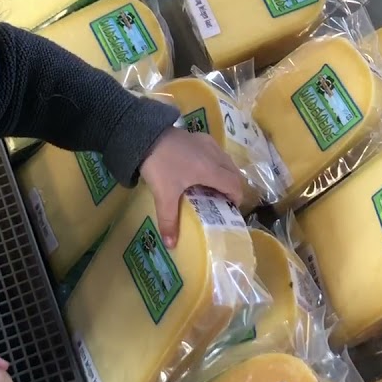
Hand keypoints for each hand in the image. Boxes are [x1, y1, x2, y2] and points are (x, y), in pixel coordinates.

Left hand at [139, 126, 245, 247]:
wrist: (145, 135)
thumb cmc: (159, 165)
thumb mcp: (164, 194)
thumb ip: (169, 220)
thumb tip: (171, 245)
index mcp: (211, 170)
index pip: (235, 186)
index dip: (236, 199)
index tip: (229, 210)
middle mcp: (215, 156)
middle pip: (234, 173)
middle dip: (232, 188)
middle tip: (220, 202)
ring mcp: (208, 143)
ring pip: (226, 162)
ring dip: (225, 175)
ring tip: (211, 188)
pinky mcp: (199, 136)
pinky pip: (216, 153)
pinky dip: (216, 164)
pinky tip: (200, 171)